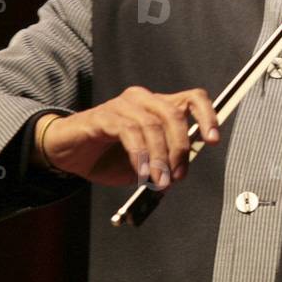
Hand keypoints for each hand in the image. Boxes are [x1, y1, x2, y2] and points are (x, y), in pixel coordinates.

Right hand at [33, 86, 219, 187]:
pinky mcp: (104, 116)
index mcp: (159, 107)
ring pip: (153, 124)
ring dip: (160, 157)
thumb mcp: (144, 164)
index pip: (193, 99)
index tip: (213, 140)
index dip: (208, 116)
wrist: (67, 155)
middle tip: (177, 176)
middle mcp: (144, 100)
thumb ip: (164, 163)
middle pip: (175, 113)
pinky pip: (129, 132)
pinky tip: (141, 173)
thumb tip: (180, 172)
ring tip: (159, 182)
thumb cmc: (108, 157)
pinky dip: (140, 155)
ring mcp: (123, 105)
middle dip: (180, 147)